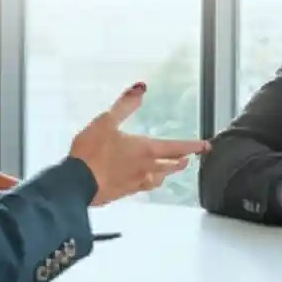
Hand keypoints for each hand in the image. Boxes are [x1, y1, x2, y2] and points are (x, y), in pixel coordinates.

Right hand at [69, 83, 210, 205]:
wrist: (76, 184)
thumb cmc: (91, 152)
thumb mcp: (106, 121)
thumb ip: (125, 105)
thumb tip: (141, 88)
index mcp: (145, 150)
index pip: (176, 147)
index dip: (193, 146)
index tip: (205, 146)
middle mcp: (145, 168)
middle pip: (171, 166)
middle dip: (182, 161)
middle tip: (189, 158)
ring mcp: (135, 182)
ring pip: (159, 179)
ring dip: (168, 173)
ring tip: (170, 170)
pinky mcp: (123, 193)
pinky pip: (144, 187)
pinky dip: (150, 181)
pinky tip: (144, 181)